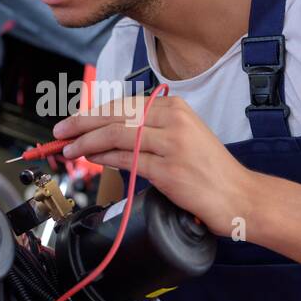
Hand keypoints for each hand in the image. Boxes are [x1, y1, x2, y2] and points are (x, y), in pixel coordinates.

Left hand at [52, 95, 254, 236]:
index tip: (74, 121)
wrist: (239, 195)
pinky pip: (127, 160)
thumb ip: (150, 131)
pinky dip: (104, 158)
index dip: (94, 112)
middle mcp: (173, 120)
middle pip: (116, 116)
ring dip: (87, 141)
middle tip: (61, 131)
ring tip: (69, 148)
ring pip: (117, 136)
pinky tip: (90, 159)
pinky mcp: (168, 170)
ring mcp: (171, 144)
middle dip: (82, 123)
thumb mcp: (183, 137)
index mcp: (175, 108)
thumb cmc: (210, 170)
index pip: (124, 105)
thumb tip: (107, 135)